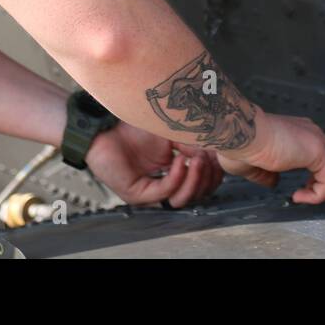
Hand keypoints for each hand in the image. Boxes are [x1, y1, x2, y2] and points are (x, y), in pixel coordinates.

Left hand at [82, 122, 222, 207]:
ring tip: (196, 160)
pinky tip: (178, 161)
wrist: (104, 124)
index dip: (214, 172)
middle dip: (208, 177)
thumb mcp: (172, 131)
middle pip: (197, 195)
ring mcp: (150, 191)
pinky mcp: (137, 193)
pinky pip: (163, 192)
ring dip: (195, 180)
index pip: (203, 183)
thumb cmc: (133, 124)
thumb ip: (193, 142)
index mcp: (174, 171)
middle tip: (208, 158)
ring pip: (182, 200)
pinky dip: (176, 177)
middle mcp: (163, 185)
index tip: (220, 155)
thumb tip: (216, 152)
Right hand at [216, 112, 324, 204]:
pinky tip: (299, 197)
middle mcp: (311, 133)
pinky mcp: (317, 149)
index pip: (323, 156)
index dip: (316, 177)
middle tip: (307, 196)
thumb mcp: (253, 165)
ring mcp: (316, 139)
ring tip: (305, 198)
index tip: (300, 190)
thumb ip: (266, 174)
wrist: (239, 134)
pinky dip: (319, 194)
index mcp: (299, 133)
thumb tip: (273, 183)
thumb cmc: (240, 145)